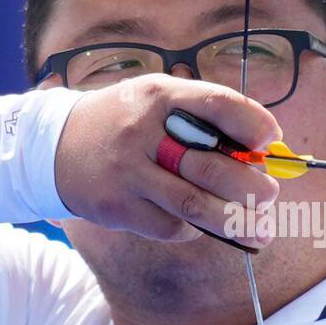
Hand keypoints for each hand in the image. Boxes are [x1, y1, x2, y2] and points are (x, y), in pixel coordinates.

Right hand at [46, 74, 281, 245]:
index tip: (271, 142)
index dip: (254, 125)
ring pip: (196, 205)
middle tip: (270, 195)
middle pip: (213, 166)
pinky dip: (195, 228)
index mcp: (160, 96)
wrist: (54, 147)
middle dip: (252, 186)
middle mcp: (143, 132)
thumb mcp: (158, 102)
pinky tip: (203, 224)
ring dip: (236, 221)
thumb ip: (203, 118)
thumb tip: (261, 150)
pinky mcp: (118, 207)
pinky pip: (172, 226)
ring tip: (260, 227)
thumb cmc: (125, 123)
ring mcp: (128, 173)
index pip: (218, 104)